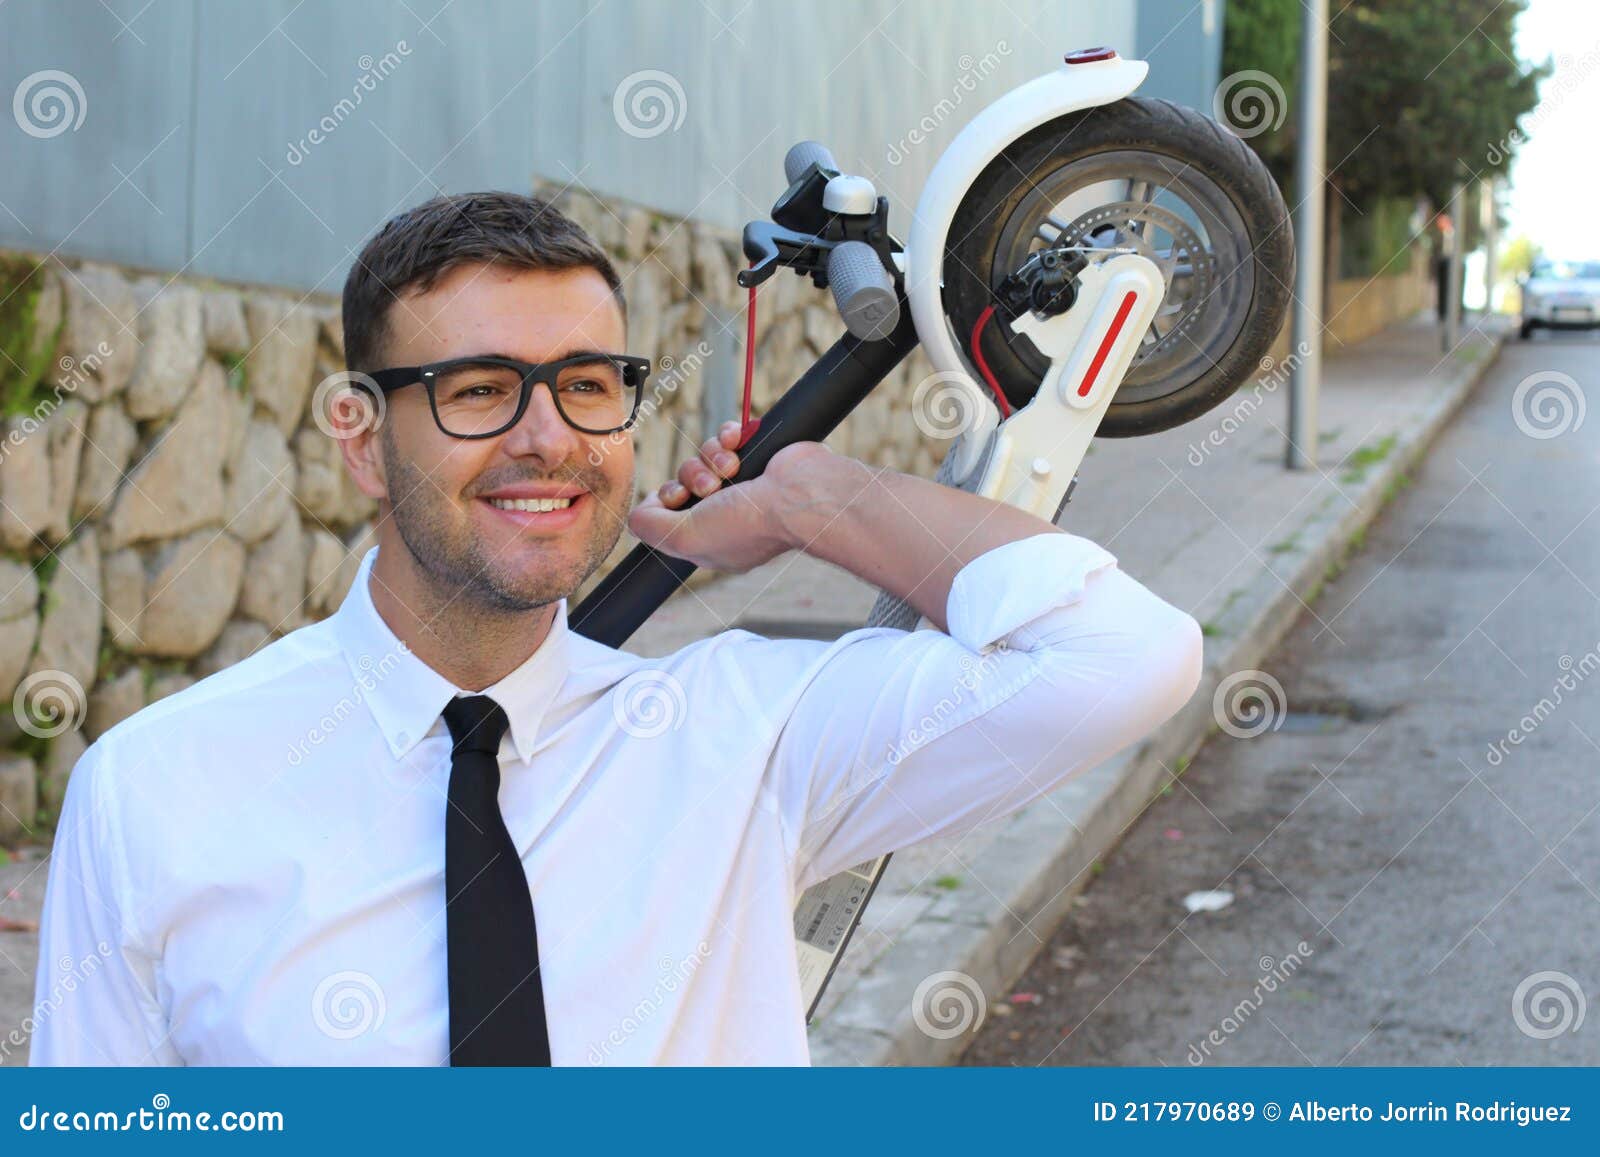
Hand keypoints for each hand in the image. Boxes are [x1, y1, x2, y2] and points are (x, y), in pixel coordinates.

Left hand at [628, 421, 815, 572]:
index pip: (671, 516)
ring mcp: (744, 485)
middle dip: (691, 478)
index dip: (666, 501)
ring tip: (730, 467)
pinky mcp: (757, 457)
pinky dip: (728, 436)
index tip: (676, 499)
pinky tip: (737, 442)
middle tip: (710, 487)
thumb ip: (651, 528)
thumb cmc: (750, 523)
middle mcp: (728, 514)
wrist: (800, 494)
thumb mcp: (686, 538)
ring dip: (711, 457)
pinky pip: (726, 437)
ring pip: (703, 458)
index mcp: (712, 541)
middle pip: (684, 482)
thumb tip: (636, 517)